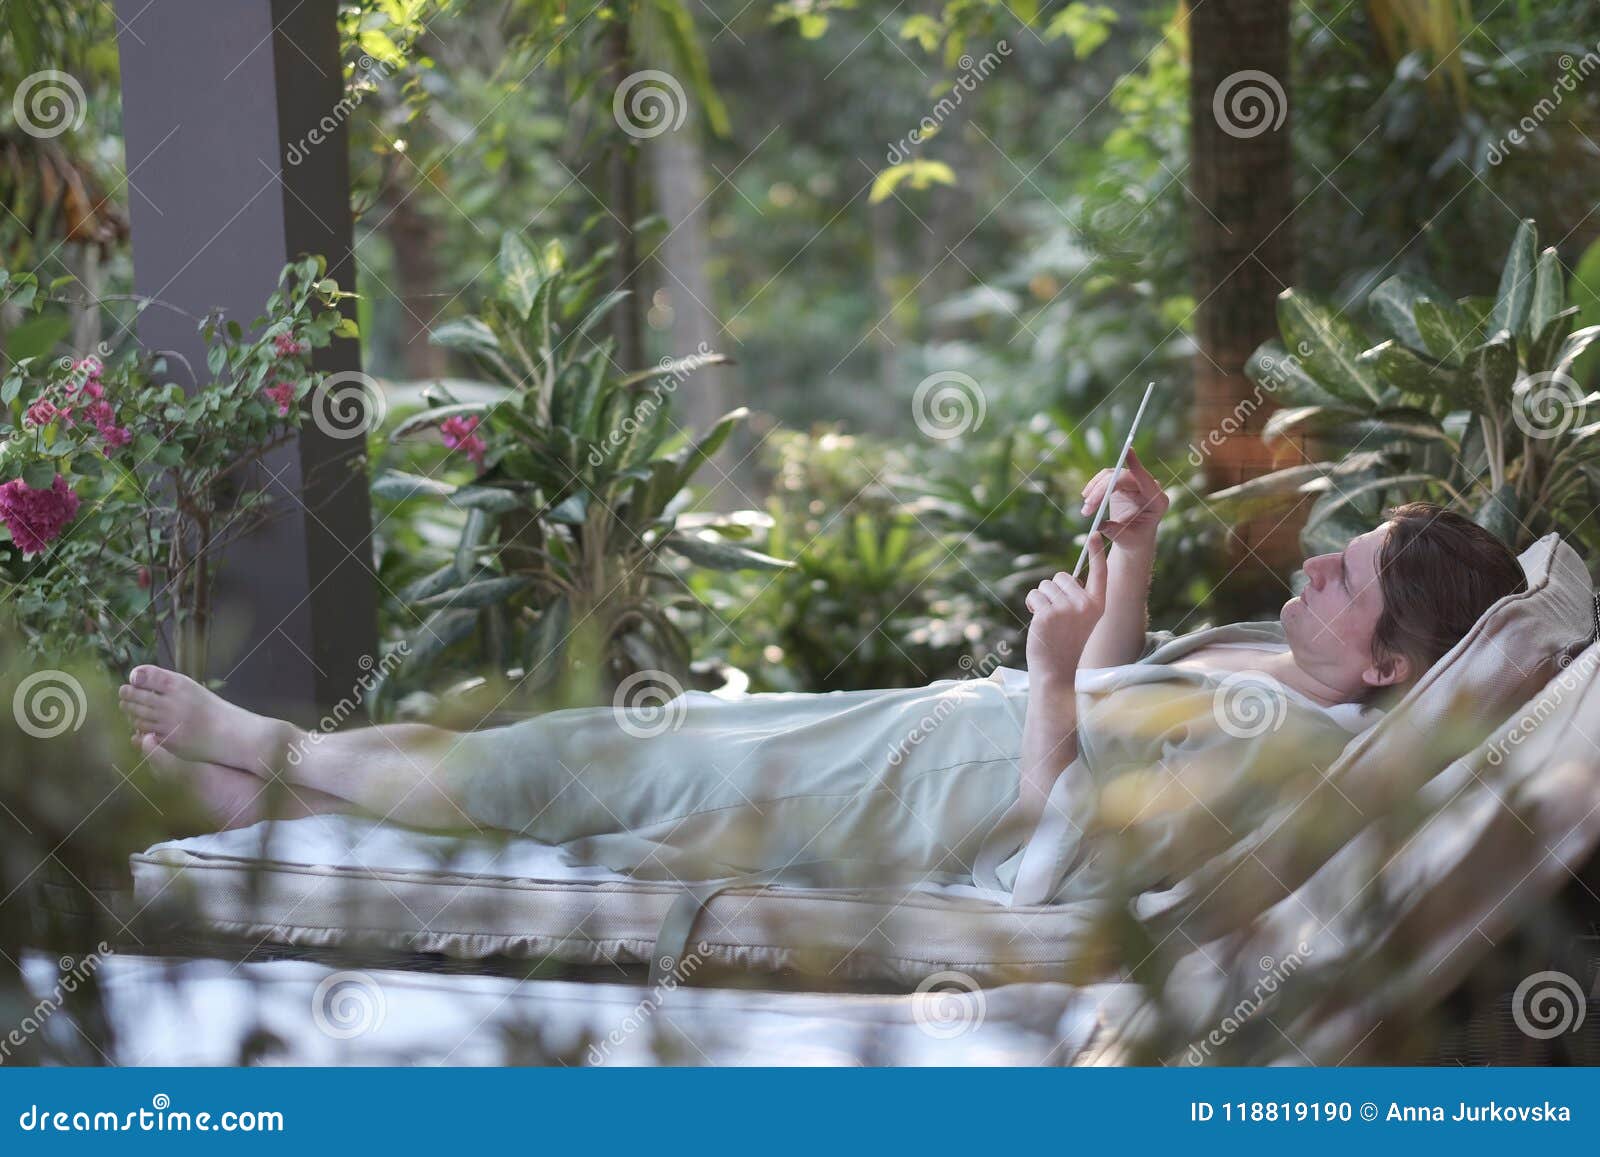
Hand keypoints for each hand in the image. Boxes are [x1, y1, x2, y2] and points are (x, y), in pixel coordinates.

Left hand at [1025, 533, 1106, 684]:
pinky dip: (1032, 605)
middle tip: (1057, 614)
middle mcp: (1085, 604)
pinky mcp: (1048, 613)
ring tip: (1048, 620)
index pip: (1100, 573)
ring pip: (1046, 585)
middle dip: (1054, 590)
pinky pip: (1034, 595)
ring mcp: (1067, 608)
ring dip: (1042, 599)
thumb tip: (1065, 578)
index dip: (1097, 553)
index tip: (1094, 534)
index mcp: (1098, 605)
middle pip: (1062, 576)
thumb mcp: (1081, 619)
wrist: (1056, 669)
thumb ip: (1077, 598)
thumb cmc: (1066, 642)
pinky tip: (1039, 621)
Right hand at [1079, 448, 1168, 551]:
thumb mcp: (1125, 539)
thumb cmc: (1134, 541)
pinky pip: (1107, 478)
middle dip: (1102, 490)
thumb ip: (1114, 531)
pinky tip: (1087, 499)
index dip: (1136, 465)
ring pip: (1112, 476)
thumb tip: (1099, 525)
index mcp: (1157, 502)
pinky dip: (1095, 488)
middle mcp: (1148, 488)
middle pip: (1123, 478)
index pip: (1146, 480)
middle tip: (1087, 506)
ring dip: (1095, 490)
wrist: (1133, 539)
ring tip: (1086, 509)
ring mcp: (1135, 483)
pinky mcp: (1123, 483)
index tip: (1129, 450)